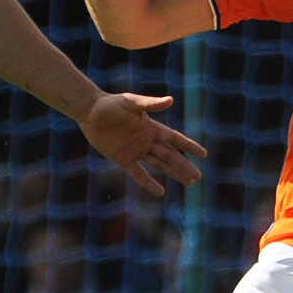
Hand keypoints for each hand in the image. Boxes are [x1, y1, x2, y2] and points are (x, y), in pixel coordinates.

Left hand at [79, 92, 205, 196]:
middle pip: (170, 156)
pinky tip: (160, 191)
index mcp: (152, 127)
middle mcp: (147, 140)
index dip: (188, 146)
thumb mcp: (131, 103)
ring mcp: (136, 151)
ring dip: (174, 173)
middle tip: (198, 177)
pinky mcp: (123, 159)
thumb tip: (171, 100)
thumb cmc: (111, 104)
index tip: (203, 154)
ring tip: (189, 182)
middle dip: (184, 166)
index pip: (175, 139)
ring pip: (160, 165)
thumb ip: (150, 104)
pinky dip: (149, 183)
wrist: (90, 112)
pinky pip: (139, 173)